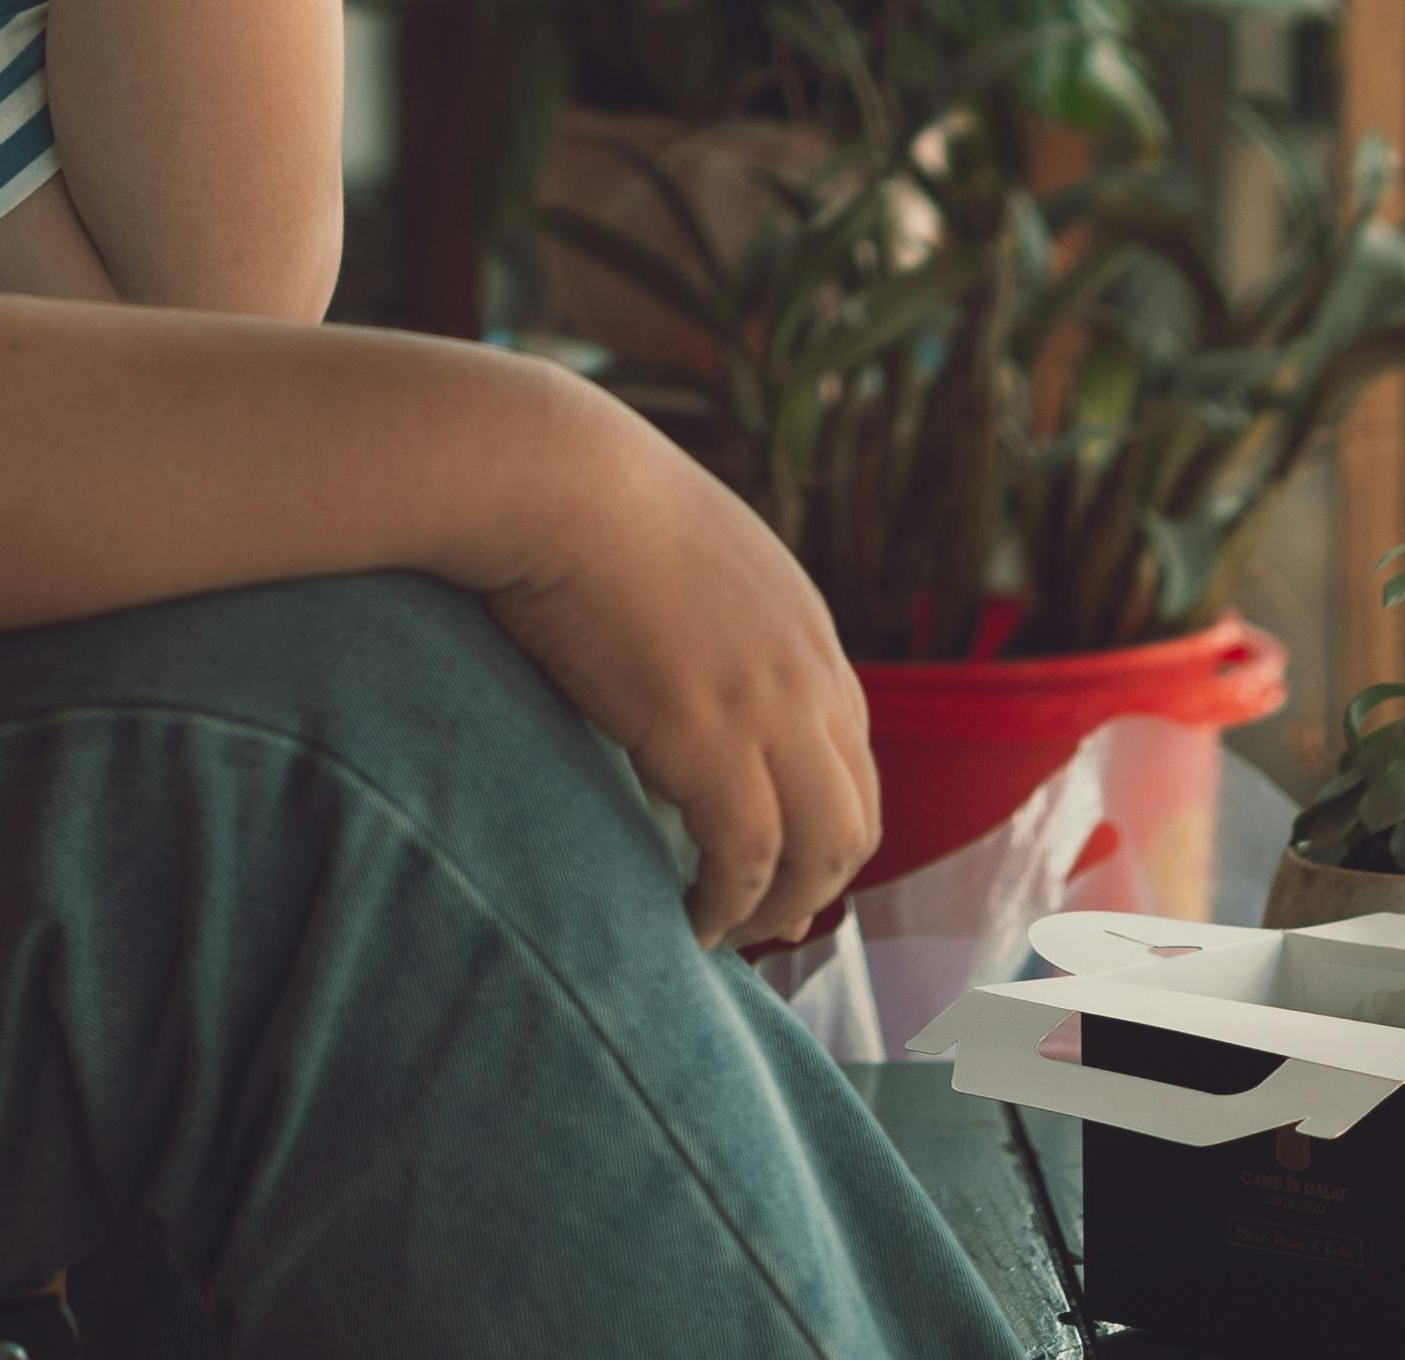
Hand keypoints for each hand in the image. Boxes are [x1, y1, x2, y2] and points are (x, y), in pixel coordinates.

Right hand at [471, 389, 880, 949]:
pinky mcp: (711, 737)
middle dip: (818, 881)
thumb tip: (658, 651)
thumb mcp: (674, 547)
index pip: (848, 752)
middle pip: (856, 811)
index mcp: (802, 625)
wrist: (548, 470)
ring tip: (726, 934)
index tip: (775, 871)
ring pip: (823, 848)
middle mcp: (809, 669)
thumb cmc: (576, 498)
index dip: (819, 823)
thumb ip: (697, 607)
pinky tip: (691, 923)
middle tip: (763, 925)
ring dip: (782, 907)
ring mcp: (769, 704)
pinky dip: (729, 905)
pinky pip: (749, 857)